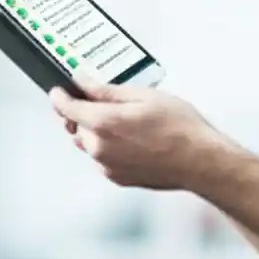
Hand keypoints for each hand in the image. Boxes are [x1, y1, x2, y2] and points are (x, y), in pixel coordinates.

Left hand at [50, 80, 228, 190]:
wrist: (199, 161)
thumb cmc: (178, 126)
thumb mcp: (143, 96)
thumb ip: (106, 90)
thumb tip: (81, 80)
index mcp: (103, 123)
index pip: (66, 108)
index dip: (60, 96)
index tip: (59, 90)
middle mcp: (99, 148)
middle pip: (77, 126)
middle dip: (85, 113)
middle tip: (109, 103)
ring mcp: (107, 166)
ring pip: (90, 143)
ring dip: (98, 131)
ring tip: (128, 123)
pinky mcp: (117, 177)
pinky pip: (103, 158)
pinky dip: (110, 148)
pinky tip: (135, 141)